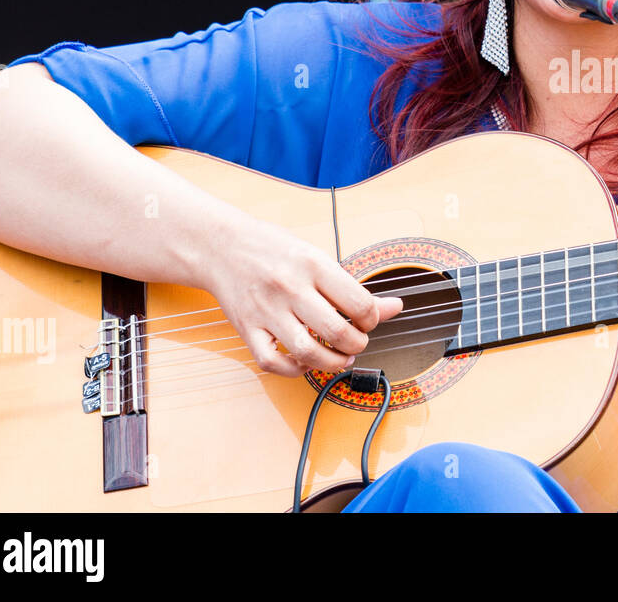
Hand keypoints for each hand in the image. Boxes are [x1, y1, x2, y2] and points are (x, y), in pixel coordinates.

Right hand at [201, 216, 402, 376]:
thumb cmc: (275, 250)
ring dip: (332, 363)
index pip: (359, 303)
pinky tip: (305, 361)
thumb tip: (395, 308)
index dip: (373, 319)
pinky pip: (273, 363)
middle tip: (357, 341)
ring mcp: (266, 310)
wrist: (222, 246)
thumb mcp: (318, 258)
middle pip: (336, 332)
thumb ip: (354, 287)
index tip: (368, 320)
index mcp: (313, 264)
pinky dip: (294, 370)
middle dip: (357, 344)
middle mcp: (290, 287)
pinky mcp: (246, 328)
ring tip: (340, 356)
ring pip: (307, 352)